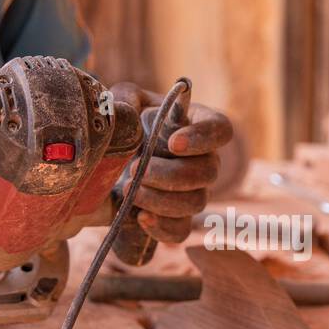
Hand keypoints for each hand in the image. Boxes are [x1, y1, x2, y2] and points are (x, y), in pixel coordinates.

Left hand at [109, 82, 232, 242]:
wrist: (108, 161)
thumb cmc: (124, 124)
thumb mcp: (123, 101)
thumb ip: (125, 97)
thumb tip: (126, 109)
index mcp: (196, 126)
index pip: (220, 130)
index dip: (203, 138)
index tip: (175, 143)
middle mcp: (203, 161)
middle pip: (208, 172)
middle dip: (173, 174)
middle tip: (139, 169)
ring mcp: (193, 192)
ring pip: (195, 202)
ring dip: (162, 199)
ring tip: (129, 190)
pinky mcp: (176, 219)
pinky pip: (181, 231)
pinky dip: (162, 227)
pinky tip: (140, 217)